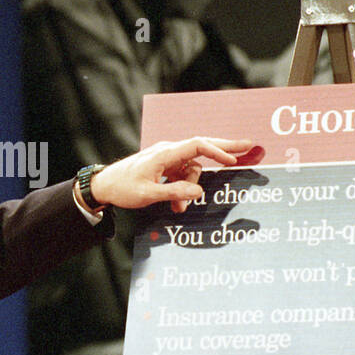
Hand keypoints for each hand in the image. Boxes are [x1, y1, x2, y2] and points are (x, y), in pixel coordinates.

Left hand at [89, 137, 260, 213]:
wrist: (104, 186)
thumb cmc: (123, 188)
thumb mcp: (148, 195)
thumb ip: (174, 193)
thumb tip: (198, 193)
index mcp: (164, 153)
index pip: (197, 146)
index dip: (217, 151)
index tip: (232, 160)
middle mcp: (168, 152)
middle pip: (202, 146)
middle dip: (225, 147)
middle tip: (249, 145)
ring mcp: (167, 159)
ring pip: (192, 170)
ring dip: (191, 189)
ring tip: (179, 209)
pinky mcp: (165, 167)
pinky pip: (182, 177)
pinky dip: (183, 191)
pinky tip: (176, 206)